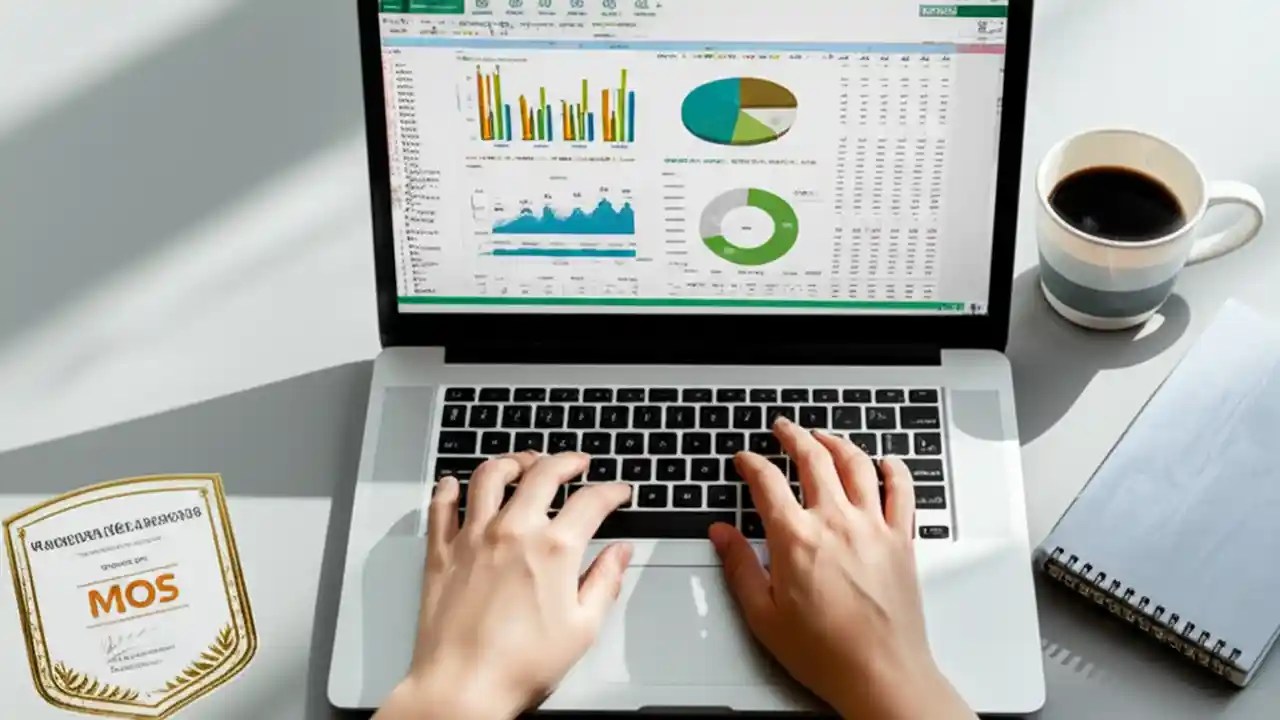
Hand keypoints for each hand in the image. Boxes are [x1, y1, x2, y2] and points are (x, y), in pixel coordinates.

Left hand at [376, 452, 632, 719]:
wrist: (463, 687)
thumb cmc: (520, 666)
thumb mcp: (583, 628)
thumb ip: (605, 582)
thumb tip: (620, 554)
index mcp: (554, 550)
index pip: (591, 500)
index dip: (611, 490)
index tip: (617, 491)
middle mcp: (513, 532)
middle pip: (543, 473)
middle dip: (566, 460)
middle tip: (575, 462)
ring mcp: (473, 537)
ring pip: (490, 476)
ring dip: (511, 461)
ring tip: (522, 462)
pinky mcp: (441, 552)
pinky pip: (442, 505)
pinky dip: (449, 488)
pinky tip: (456, 483)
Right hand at [708, 419, 974, 719]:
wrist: (880, 673)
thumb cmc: (826, 652)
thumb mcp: (763, 615)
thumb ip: (740, 567)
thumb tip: (721, 534)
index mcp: (796, 539)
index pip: (766, 482)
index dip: (751, 463)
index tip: (744, 459)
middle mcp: (836, 523)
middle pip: (812, 459)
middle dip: (793, 436)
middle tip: (783, 428)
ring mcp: (873, 527)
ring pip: (856, 464)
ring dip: (836, 442)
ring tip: (824, 436)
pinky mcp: (901, 540)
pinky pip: (901, 490)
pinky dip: (894, 469)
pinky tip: (885, 462)